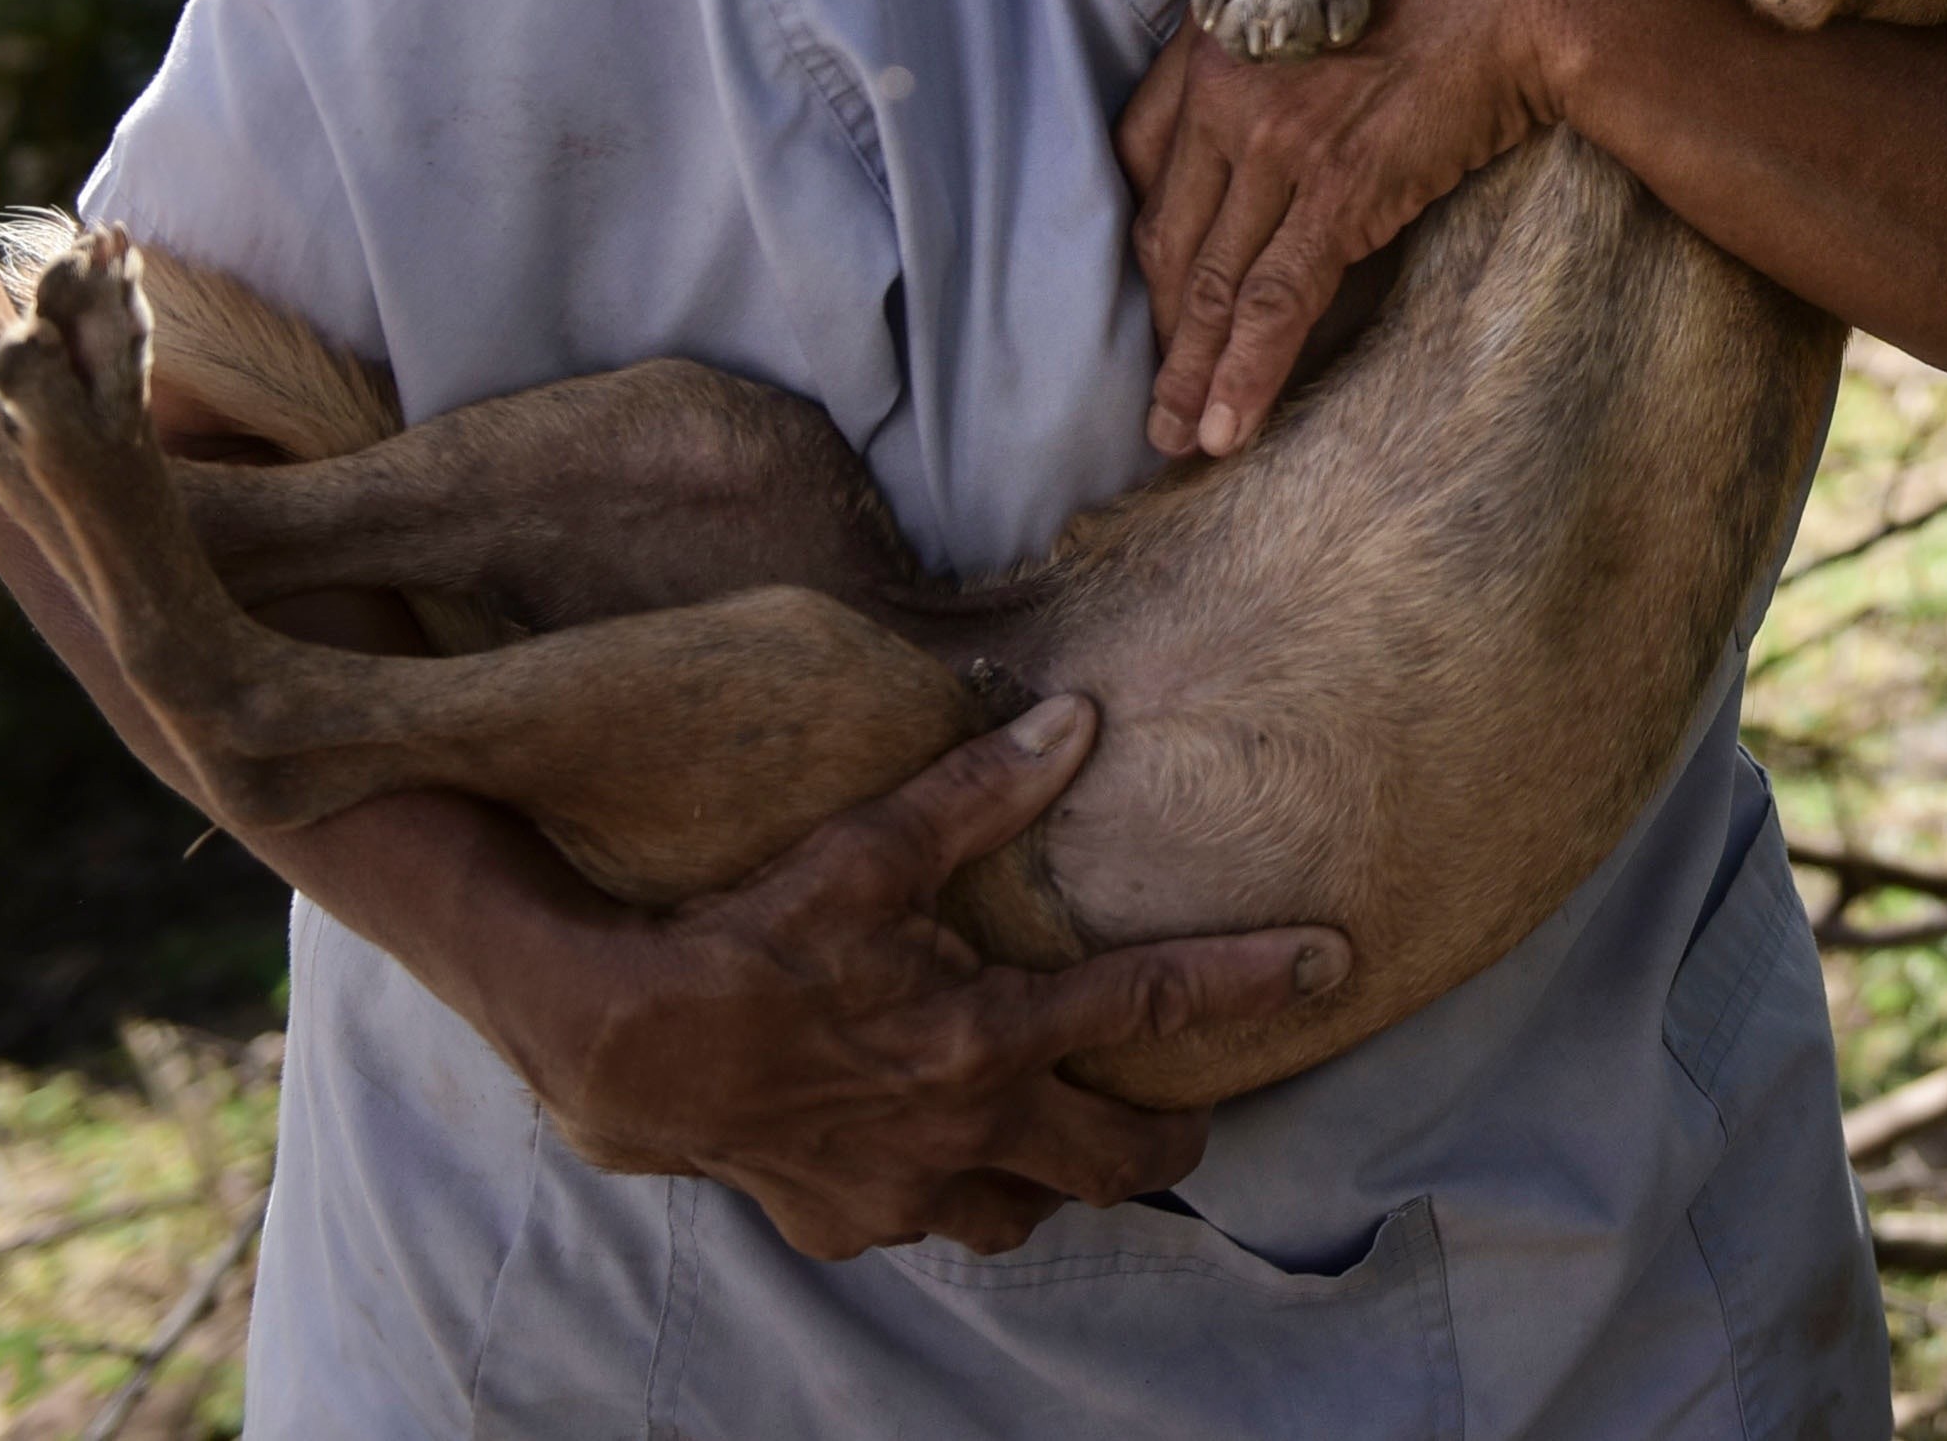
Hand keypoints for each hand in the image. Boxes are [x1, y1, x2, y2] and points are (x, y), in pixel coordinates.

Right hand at [505, 693, 1348, 1259]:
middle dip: (1173, 1136)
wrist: (619, 1048)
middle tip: (1198, 1110)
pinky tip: (935, 1141)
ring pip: (1028, 1209)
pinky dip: (953, 1183)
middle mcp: (963, 1134)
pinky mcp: (848, 1226)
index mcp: (985, 1039)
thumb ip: (978, 793)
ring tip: (1068, 1130)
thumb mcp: (863, 851)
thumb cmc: (744, 937)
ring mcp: (906, 1195)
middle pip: (1120, 1160)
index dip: (1249, 982)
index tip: (1327, 965)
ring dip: (1059, 1173)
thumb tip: (1076, 720)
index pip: (1150, 1003)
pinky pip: (934, 1218)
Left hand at [1118, 0, 1622, 460]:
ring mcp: (1276, 145)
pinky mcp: (1339, 190)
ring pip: (1213, 283)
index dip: (1148, 237)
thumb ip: (1282, 44)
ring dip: (1190, 374)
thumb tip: (1292, 114)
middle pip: (1169, 238)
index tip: (1159, 289)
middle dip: (1161, 329)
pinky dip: (1244, 374)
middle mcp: (1223, 94)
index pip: (1142, 159)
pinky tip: (1227, 430)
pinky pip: (1276, 301)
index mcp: (1211, 42)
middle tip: (1156, 399)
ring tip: (1179, 438)